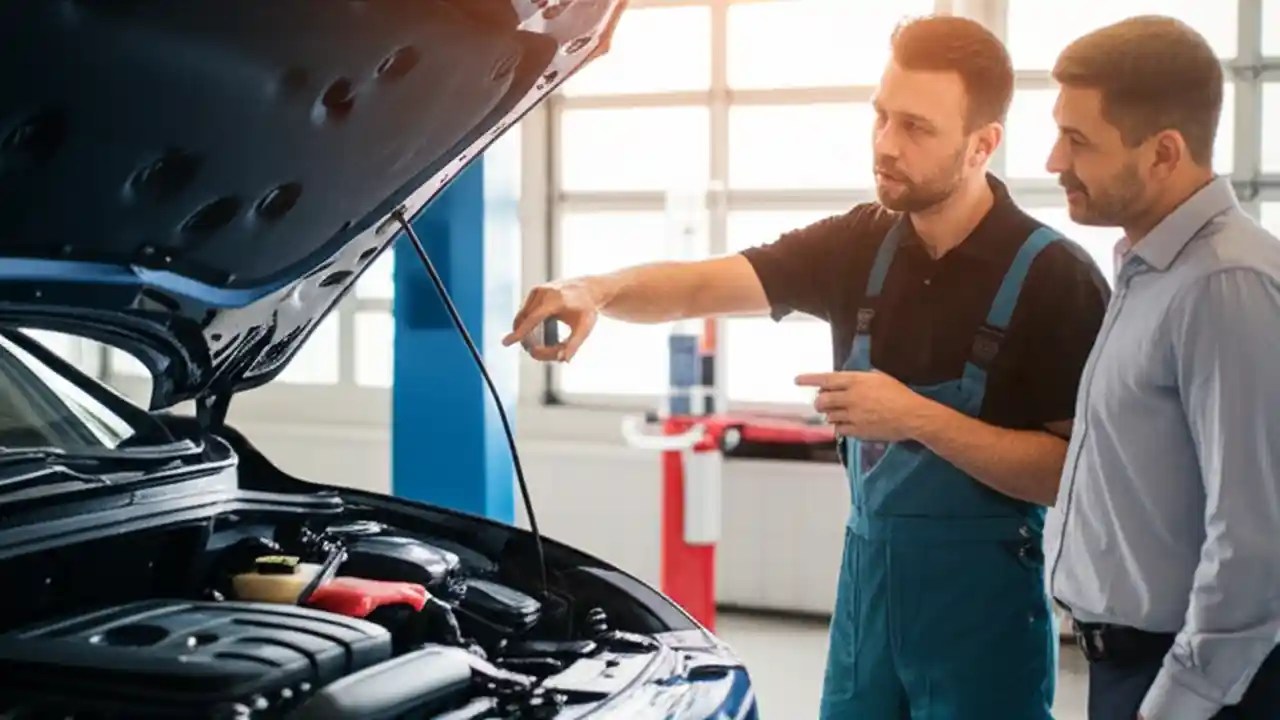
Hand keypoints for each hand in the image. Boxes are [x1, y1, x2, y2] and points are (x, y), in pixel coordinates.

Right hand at [503, 279, 598, 361]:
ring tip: (538, 344)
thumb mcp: (585, 328)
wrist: (589, 289)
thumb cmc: (587, 310)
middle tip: (533, 352)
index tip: (506, 342)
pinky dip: (527, 324)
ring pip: (522, 316)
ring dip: (525, 332)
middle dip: (525, 338)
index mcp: (556, 300)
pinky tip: (535, 333)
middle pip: (525, 320)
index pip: (533, 318)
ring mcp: (538, 290)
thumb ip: (574, 345)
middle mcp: (544, 292)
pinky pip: (525, 311)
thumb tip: (564, 360)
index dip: (520, 332)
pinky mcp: (535, 291)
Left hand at [795, 370, 928, 441]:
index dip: (809, 379)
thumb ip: (861, 378)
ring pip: (829, 415)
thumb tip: (848, 380)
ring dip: (830, 414)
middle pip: (822, 400)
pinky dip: (839, 426)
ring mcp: (853, 415)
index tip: (796, 380)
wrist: (912, 416)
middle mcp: (851, 397)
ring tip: (840, 413)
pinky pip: (839, 429)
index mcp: (856, 381)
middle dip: (818, 402)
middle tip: (821, 403)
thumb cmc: (899, 394)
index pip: (826, 379)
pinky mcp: (857, 430)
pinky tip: (847, 424)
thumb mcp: (880, 378)